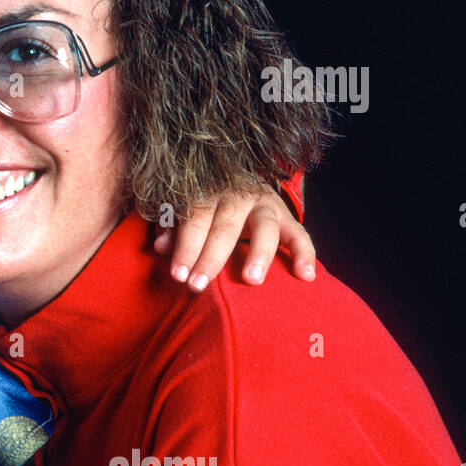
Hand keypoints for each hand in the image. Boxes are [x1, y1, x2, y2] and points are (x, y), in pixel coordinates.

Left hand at [153, 189, 316, 291]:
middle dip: (211, 258)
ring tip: (251, 281)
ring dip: (258, 253)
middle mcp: (237, 194)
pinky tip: (305, 276)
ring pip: (265, 226)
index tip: (178, 276)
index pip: (194, 219)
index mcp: (207, 191)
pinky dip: (305, 254)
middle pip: (225, 226)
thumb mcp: (183, 209)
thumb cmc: (204, 204)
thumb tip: (160, 247)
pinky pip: (300, 234)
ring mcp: (264, 203)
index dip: (185, 247)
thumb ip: (171, 227)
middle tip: (198, 286)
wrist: (237, 179)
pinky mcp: (286, 216)